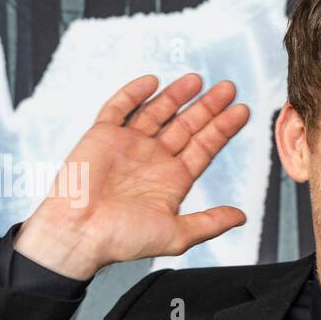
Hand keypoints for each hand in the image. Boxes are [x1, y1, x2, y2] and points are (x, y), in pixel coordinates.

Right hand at [14, 73, 250, 279]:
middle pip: (187, 126)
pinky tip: (152, 81)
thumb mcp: (177, 234)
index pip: (204, 147)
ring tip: (197, 80)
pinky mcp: (103, 135)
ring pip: (158, 112)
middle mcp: (153, 159)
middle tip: (228, 88)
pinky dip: (134, 93)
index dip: (223, 129)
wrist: (79, 233)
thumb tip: (241, 217)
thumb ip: (210, 223)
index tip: (241, 111)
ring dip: (177, 95)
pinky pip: (120, 108)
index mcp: (172, 180)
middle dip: (208, 107)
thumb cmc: (123, 239)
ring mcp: (129, 145)